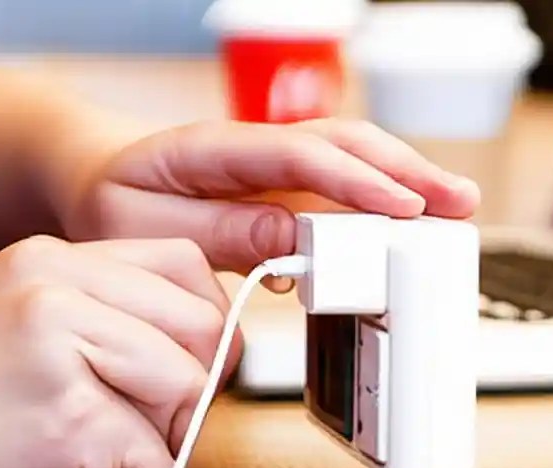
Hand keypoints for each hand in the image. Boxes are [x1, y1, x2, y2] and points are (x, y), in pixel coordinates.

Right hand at [0, 235, 229, 467]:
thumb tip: (224, 350)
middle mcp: (56, 282)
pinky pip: (153, 464)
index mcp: (51, 257)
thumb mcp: (34, 338)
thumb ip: (116, 327)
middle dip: (186, 400)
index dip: (206, 330)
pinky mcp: (65, 410)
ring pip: (189, 398)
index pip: (189, 267)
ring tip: (70, 456)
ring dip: (146, 450)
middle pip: (206, 333)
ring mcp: (59, 340)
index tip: (181, 376)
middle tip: (121, 434)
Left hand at [54, 118, 480, 290]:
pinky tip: (419, 223)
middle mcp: (254, 149)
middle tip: (456, 202)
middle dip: (405, 171)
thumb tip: (295, 240)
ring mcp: (275, 169)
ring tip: (457, 208)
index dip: (354, 181)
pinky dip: (385, 202)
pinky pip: (343, 191)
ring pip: (353, 161)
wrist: (95, 181)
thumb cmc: (112, 203)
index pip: (297, 155)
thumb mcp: (142, 226)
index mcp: (211, 148)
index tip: (401, 208)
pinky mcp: (286, 193)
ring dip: (407, 181)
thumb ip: (217, 231)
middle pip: (342, 143)